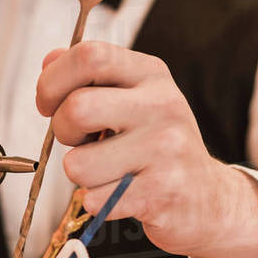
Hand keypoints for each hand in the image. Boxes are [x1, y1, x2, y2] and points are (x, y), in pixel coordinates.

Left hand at [36, 41, 257, 257]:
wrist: (208, 198)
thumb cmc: (158, 145)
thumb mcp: (133, 98)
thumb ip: (91, 78)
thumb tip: (49, 61)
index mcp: (151, 74)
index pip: (89, 56)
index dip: (53, 81)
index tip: (49, 105)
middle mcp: (162, 105)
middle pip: (76, 109)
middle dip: (62, 132)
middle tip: (79, 141)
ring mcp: (165, 149)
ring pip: (78, 165)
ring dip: (81, 176)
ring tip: (109, 171)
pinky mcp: (161, 192)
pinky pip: (95, 200)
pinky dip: (98, 202)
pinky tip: (123, 194)